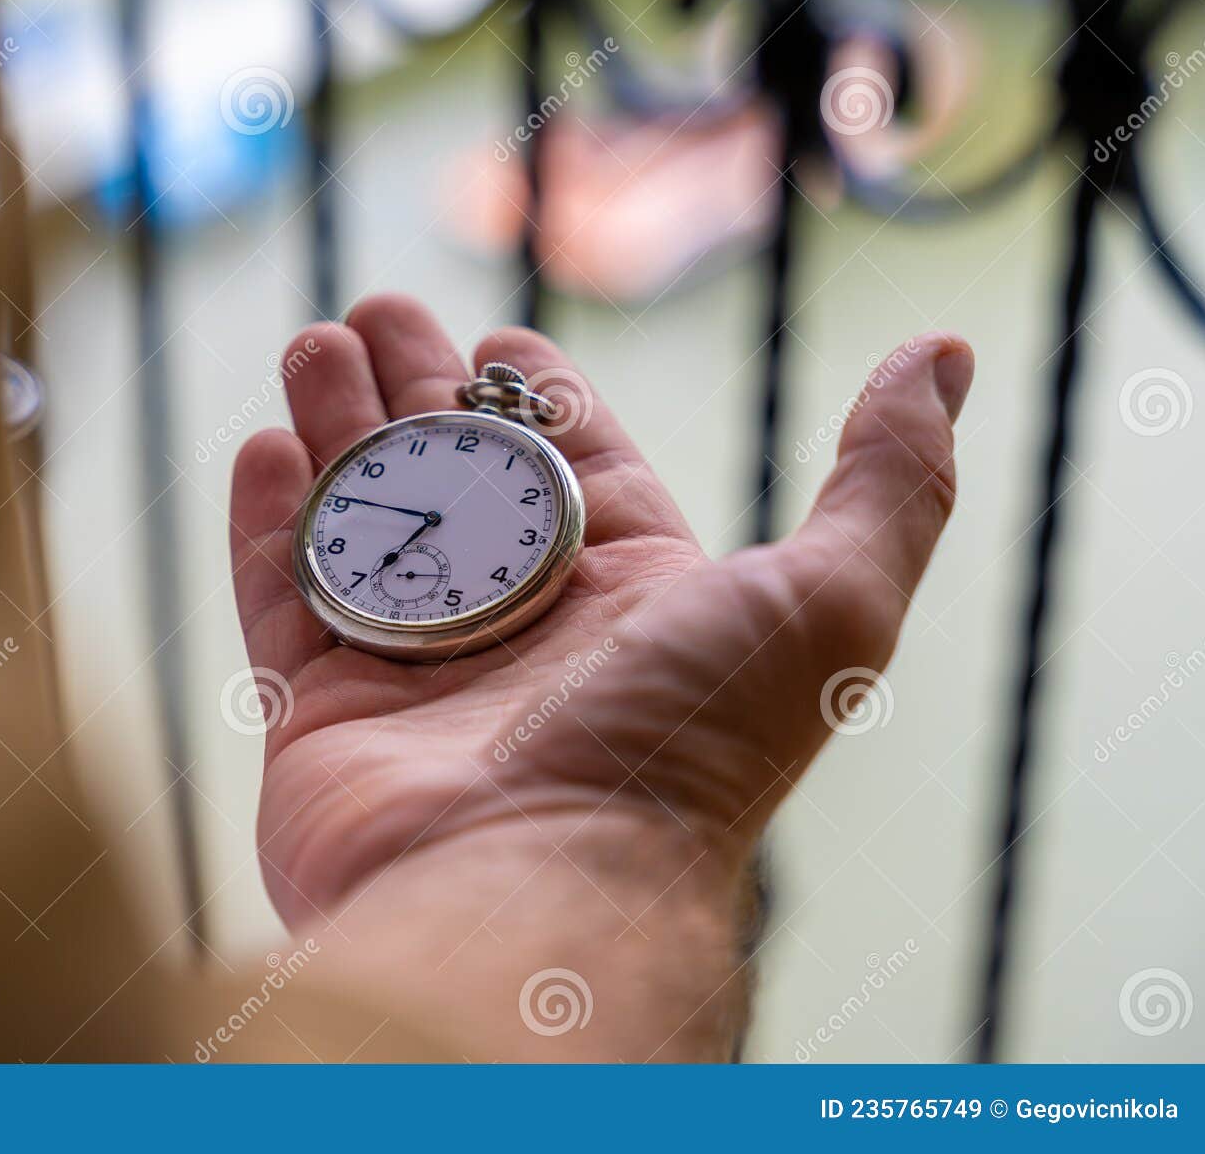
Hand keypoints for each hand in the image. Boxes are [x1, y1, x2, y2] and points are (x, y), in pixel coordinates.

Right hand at [228, 294, 971, 1057]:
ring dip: (339, 428)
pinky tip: (262, 446)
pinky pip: (286, 596)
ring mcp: (414, 674)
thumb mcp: (827, 598)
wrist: (531, 892)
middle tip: (376, 312)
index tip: (501, 335)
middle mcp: (520, 633)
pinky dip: (270, 520)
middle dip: (419, 386)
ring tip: (316, 345)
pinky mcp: (320, 713)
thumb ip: (887, 479)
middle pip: (459, 477)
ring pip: (368, 521)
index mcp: (628, 600)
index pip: (576, 468)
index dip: (541, 399)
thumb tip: (942, 356)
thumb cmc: (681, 747)